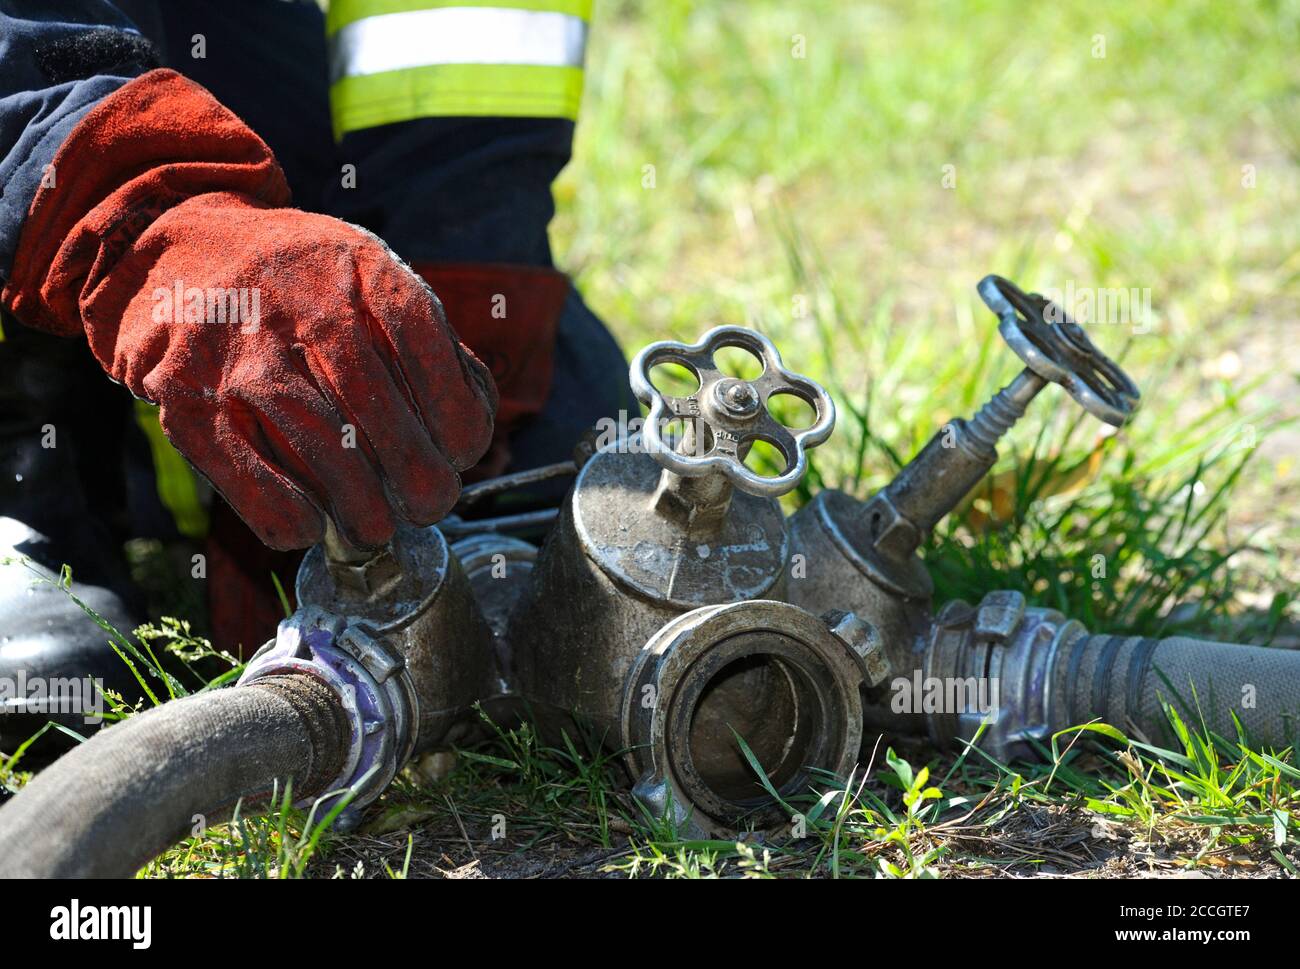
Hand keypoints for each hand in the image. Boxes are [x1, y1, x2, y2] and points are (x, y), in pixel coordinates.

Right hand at [102, 200, 496, 548]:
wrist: (175, 251)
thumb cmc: (299, 281)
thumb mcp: (372, 273)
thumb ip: (428, 338)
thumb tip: (476, 417)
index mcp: (366, 275)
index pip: (437, 367)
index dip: (460, 426)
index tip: (459, 451)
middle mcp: (309, 312)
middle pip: (388, 424)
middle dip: (422, 485)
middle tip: (426, 502)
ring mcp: (246, 359)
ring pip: (330, 461)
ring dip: (364, 514)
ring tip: (374, 526)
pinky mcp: (190, 404)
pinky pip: (258, 485)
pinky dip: (293, 521)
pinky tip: (308, 524)